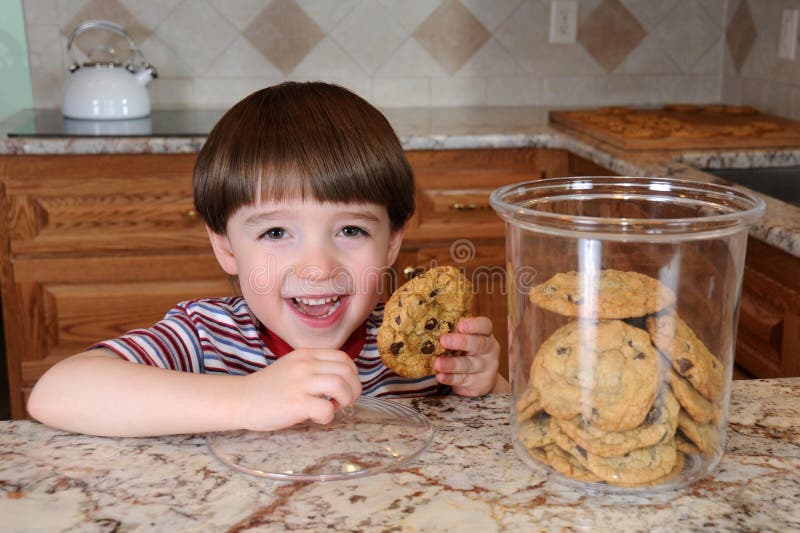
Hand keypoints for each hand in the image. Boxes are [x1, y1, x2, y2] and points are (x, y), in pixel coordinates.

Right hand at [235, 349, 360, 431]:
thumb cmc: (268, 387)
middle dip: (353, 389)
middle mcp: (305, 365)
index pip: (343, 357)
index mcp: (306, 354)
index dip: (352, 374)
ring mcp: (300, 383)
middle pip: (346, 371)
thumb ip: (314, 368)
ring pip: (340, 385)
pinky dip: (329, 416)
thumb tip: (342, 381)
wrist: (241, 399)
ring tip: (334, 407)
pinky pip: (326, 408)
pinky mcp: (296, 403)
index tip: (346, 386)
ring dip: (345, 400)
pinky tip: (319, 418)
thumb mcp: (292, 366)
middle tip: (344, 401)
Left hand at [434, 316, 500, 396]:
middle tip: (443, 340)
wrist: (480, 378)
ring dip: (451, 364)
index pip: (485, 326)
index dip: (473, 325)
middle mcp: (489, 350)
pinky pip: (463, 380)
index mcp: (486, 334)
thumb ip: (454, 332)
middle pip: (478, 344)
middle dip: (460, 342)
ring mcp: (486, 368)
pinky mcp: (479, 384)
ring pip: (468, 365)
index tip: (460, 325)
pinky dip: (450, 378)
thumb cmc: (467, 351)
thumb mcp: (465, 339)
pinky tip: (440, 376)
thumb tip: (431, 325)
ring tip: (437, 363)